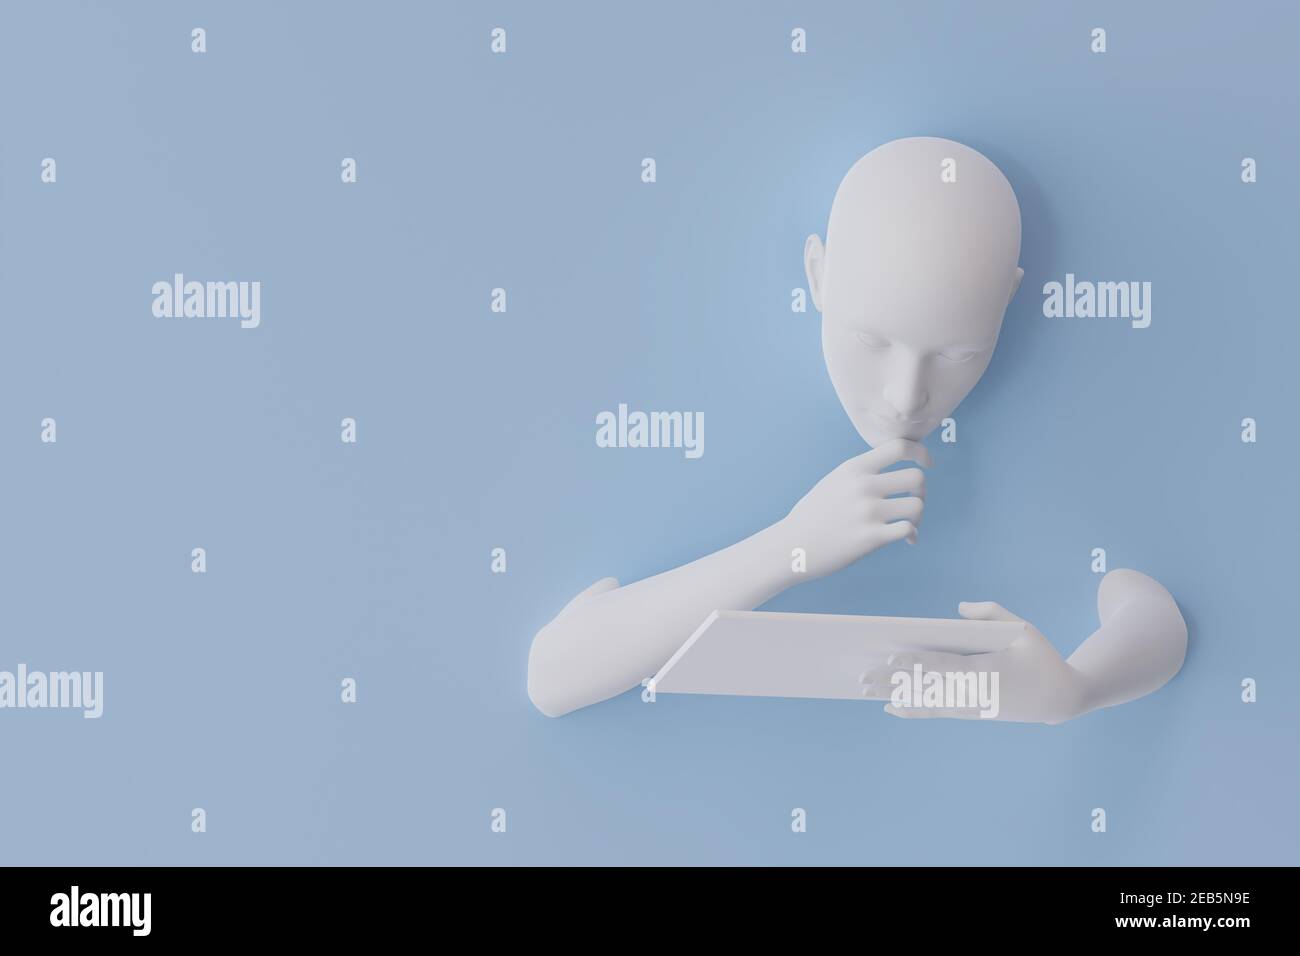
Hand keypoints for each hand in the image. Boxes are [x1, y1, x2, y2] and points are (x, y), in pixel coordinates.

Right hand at [779, 438, 929, 577]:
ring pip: (917, 505)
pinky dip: (912, 533)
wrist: (792, 545)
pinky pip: (908, 529)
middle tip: (912, 502)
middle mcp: (863, 486)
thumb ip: (861, 473)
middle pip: (916, 478)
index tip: (926, 464)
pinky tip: (906, 539)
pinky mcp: (871, 537)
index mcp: (854, 468)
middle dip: (921, 491)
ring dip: (918, 515)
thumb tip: (893, 471)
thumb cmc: (812, 515)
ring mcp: (868, 512)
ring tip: (908, 522)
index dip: (920, 453)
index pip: (899, 447)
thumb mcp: (834, 481)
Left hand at [860, 601, 1088, 724]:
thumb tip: (959, 607)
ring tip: (865, 691)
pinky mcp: (970, 712)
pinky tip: (891, 705)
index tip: (892, 659)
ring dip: (894, 695)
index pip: (944, 667)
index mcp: (986, 670)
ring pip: (925, 702)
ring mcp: (970, 705)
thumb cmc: (1041, 658)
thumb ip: (992, 613)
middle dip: (892, 682)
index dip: (916, 665)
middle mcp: (973, 692)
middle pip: (925, 687)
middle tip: (862, 677)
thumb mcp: (1025, 629)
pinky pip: (935, 712)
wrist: (1060, 699)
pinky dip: (912, 709)